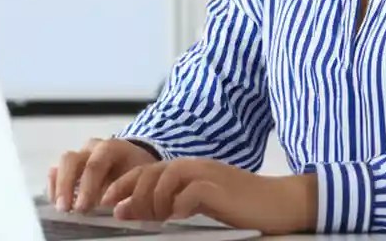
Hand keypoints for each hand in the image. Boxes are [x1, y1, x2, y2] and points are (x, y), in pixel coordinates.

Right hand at [48, 138, 159, 213]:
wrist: (136, 161)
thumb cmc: (137, 173)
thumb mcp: (138, 180)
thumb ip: (128, 193)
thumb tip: (118, 211)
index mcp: (111, 148)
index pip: (95, 164)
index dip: (87, 187)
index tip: (83, 208)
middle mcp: (91, 149)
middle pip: (71, 160)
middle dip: (66, 186)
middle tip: (66, 209)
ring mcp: (79, 155)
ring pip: (62, 165)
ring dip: (59, 188)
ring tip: (61, 208)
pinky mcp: (71, 166)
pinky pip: (56, 172)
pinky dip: (54, 187)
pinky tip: (56, 202)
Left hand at [99, 158, 316, 234]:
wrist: (277, 203)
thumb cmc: (240, 206)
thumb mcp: (200, 202)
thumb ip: (173, 202)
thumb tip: (137, 212)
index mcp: (187, 168)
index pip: (146, 170)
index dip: (123, 185)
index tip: (108, 204)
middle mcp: (194, 166)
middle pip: (150, 172)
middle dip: (129, 194)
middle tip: (121, 214)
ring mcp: (207, 175)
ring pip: (165, 178)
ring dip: (152, 201)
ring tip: (153, 219)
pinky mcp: (220, 188)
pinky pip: (191, 193)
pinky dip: (179, 206)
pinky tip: (176, 218)